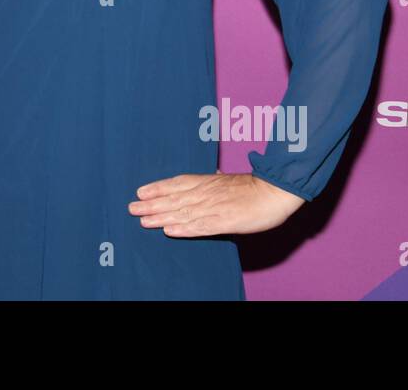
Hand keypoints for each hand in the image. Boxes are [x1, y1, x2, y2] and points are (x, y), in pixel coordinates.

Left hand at [128, 171, 305, 236]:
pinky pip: (200, 227)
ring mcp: (214, 208)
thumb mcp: (229, 180)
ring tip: (143, 220)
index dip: (157, 188)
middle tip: (131, 208)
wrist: (275, 191)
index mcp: (207, 181)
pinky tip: (169, 231)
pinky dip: (184, 229)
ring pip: (182, 213)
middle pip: (174, 199)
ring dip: (161, 217)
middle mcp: (206, 193)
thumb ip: (215, 181)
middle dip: (151, 204)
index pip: (176, 183)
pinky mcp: (224, 222)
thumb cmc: (254, 187)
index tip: (140, 191)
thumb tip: (209, 175)